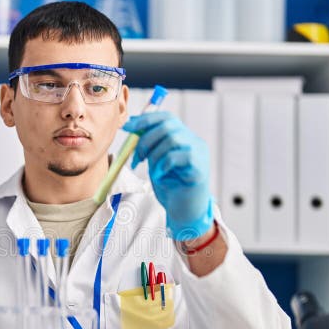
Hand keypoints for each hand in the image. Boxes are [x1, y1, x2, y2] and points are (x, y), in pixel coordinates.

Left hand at [124, 111, 213, 240]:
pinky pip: (177, 157)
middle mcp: (194, 141)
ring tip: (150, 170)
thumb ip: (149, 145)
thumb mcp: (156, 161)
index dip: (146, 119)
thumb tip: (131, 126)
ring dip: (154, 154)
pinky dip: (163, 165)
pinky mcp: (199, 168)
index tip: (128, 126)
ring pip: (172, 139)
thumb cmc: (170, 187)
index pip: (166, 118)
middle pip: (168, 125)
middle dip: (146, 139)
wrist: (184, 211)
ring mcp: (200, 153)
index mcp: (184, 138)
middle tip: (137, 157)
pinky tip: (161, 176)